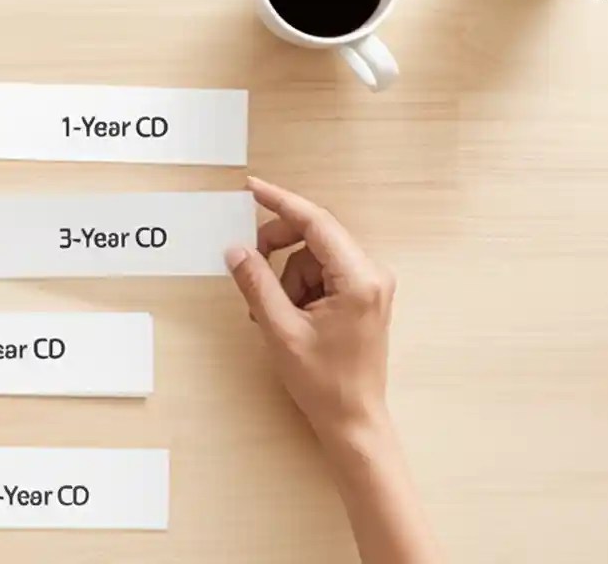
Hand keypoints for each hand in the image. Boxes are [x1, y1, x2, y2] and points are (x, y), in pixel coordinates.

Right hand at [227, 177, 396, 446]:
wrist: (353, 419)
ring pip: (313, 257)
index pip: (316, 223)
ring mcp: (369, 284)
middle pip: (314, 237)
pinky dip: (299, 288)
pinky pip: (321, 273)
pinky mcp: (362, 295)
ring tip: (277, 316)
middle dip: (278, 251)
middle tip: (250, 269)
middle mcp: (371, 274)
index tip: (252, 188)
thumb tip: (236, 250)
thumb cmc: (323, 382)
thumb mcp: (280, 331)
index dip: (280, 202)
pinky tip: (290, 317)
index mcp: (358, 279)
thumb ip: (257, 284)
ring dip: (287, 278)